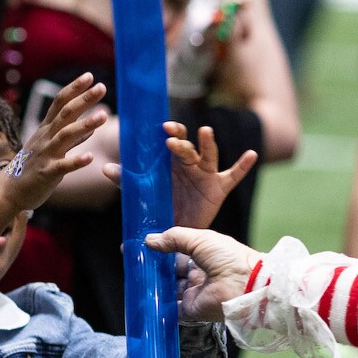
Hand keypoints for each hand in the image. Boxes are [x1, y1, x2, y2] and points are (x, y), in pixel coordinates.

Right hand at [5, 73, 106, 211]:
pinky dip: (76, 161)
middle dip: (83, 99)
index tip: (90, 76)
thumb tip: (91, 127)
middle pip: (65, 114)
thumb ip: (71, 136)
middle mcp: (46, 137)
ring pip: (65, 136)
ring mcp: (45, 154)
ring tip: (103, 116)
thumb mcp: (51, 146)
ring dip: (85, 125)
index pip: (60, 103)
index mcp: (47, 129)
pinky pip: (62, 166)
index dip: (74, 88)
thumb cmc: (34, 166)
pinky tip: (90, 157)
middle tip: (102, 87)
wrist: (10, 190)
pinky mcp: (46, 173)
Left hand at [104, 122, 257, 230]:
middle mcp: (190, 163)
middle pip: (187, 146)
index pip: (171, 141)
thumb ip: (127, 181)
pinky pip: (233, 175)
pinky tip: (252, 154)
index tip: (162, 127)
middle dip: (180, 138)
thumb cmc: (163, 204)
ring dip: (207, 143)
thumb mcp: (144, 193)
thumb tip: (105, 168)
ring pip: (208, 155)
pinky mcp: (218, 187)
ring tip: (205, 133)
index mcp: (172, 162)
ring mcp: (206, 174)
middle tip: (170, 134)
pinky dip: (243, 165)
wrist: (178, 229)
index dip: (168, 132)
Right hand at [145, 226, 257, 320]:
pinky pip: (171, 309)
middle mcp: (198, 274)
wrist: (244, 285)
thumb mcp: (200, 238)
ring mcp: (194, 293)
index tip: (142, 248)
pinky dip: (159, 305)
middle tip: (134, 264)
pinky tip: (144, 297)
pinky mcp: (191, 309)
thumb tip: (149, 239)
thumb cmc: (228, 257)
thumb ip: (174, 238)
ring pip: (168, 290)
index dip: (160, 250)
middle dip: (154, 268)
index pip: (177, 253)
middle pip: (170, 272)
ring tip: (135, 278)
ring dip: (154, 286)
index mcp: (203, 256)